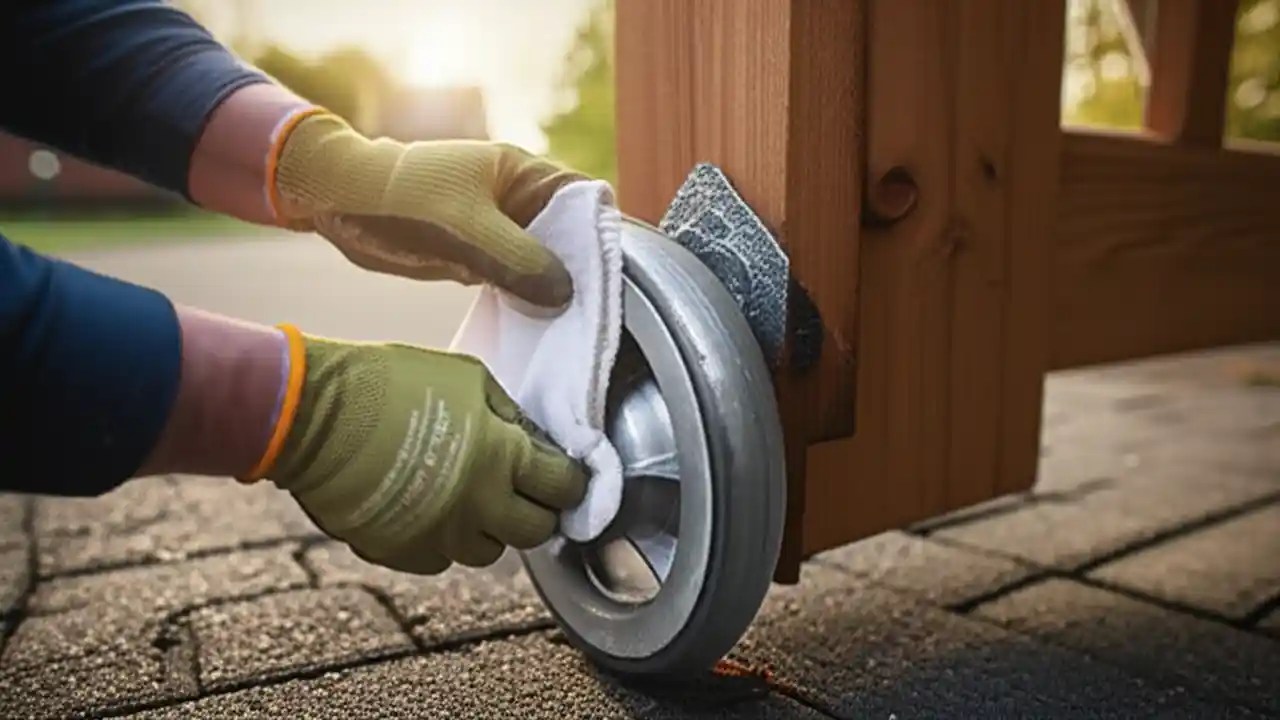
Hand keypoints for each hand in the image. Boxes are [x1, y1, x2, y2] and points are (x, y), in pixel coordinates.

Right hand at [265, 331, 586, 574]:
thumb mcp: (467, 377)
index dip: (569, 480)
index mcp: (503, 460)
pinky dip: (445, 538)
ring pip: (491, 550)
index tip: (564, 474)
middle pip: (537, 531)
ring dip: (490, 526)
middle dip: (538, 509)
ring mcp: (441, 537)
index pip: (565, 488)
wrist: (312, 416)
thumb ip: (509, 414)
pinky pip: (443, 557)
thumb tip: (532, 439)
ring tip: (470, 494)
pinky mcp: (404, 554)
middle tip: (524, 488)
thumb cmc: (389, 384)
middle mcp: (479, 509)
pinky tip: (431, 506)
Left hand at [272, 111, 581, 307]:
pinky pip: (512, 278)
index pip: (582, 201)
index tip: (616, 278)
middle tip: (598, 313)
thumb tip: (564, 293)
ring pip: (539, 262)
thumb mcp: (466, 231)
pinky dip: (523, 298)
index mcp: (522, 173)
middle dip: (580, 270)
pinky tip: (536, 325)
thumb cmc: (402, 200)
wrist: (339, 201)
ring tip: (573, 326)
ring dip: (551, 289)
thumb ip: (517, 261)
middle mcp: (516, 200)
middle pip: (566, 237)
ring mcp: (497, 228)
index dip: (603, 235)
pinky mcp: (476, 254)